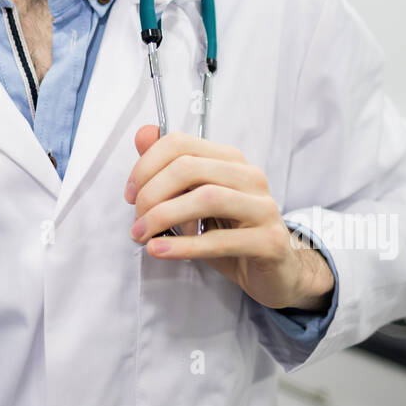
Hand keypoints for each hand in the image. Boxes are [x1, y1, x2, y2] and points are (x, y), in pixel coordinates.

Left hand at [124, 126, 333, 311]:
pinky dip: (183, 246)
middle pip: (189, 168)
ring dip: (163, 217)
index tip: (130, 194)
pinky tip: (159, 251)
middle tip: (135, 221)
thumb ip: (168, 168)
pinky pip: (220, 241)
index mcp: (230, 160)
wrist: (275, 272)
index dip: (146, 166)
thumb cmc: (231, 234)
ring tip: (141, 236)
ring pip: (206, 198)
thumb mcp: (194, 201)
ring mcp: (263, 207)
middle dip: (151, 193)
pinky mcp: (269, 241)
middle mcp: (249, 176)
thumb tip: (143, 132)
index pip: (180, 144)